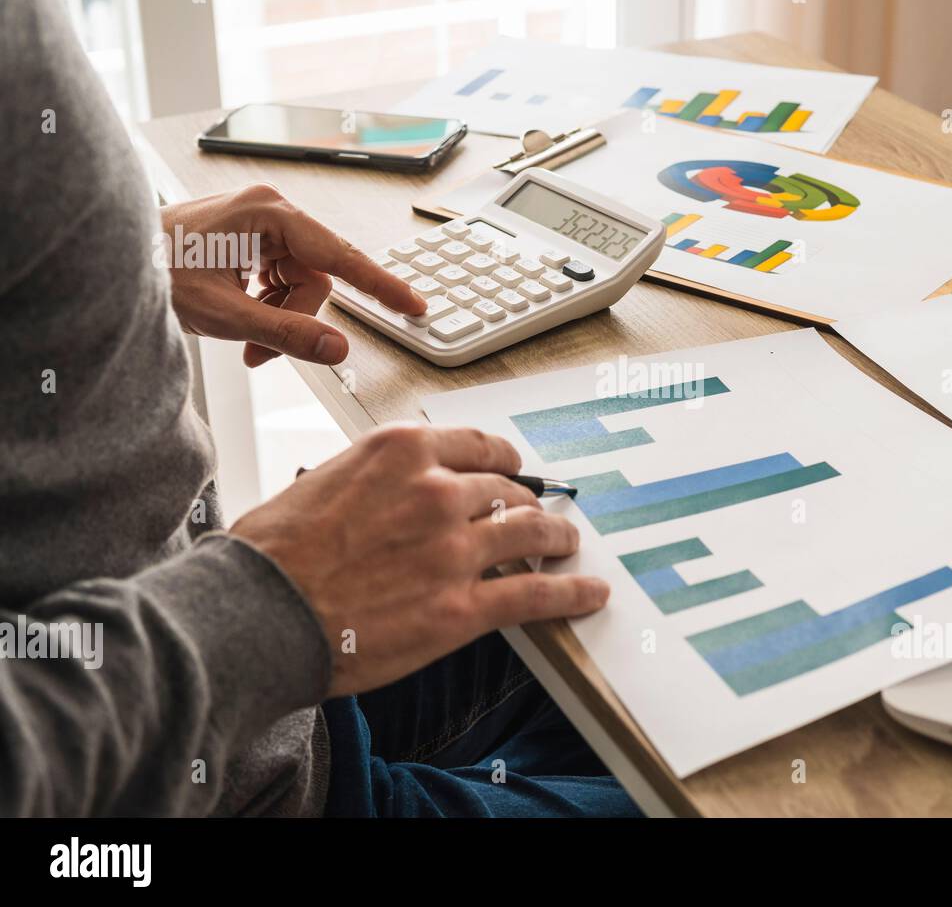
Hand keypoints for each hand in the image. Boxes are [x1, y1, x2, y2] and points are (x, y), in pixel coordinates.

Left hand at [161, 183, 425, 366]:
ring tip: (246, 341)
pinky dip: (268, 307)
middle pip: (317, 276)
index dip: (381, 285)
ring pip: (301, 283)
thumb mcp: (222, 314)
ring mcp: (261, 223)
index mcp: (268, 213)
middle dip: (297, 318)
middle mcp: (270, 211)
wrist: (108, 260)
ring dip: (280, 317)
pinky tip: (242, 318)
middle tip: (264, 353)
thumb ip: (285, 333)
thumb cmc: (151, 271)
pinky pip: (282, 279)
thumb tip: (336, 348)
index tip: (414, 304)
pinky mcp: (251, 238)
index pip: (340, 255)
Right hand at [230, 423, 608, 696]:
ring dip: (557, 538)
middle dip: (528, 503)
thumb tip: (397, 490)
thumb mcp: (324, 482)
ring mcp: (455, 548)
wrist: (255, 613)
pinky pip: (535, 594)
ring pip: (531, 533)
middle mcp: (437, 490)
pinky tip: (588, 593)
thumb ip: (377, 479)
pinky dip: (570, 593)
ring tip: (568, 544)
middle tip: (538, 515)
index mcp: (402, 451)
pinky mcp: (462, 606)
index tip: (513, 468)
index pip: (479, 445)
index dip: (505, 460)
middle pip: (509, 490)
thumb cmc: (272, 553)